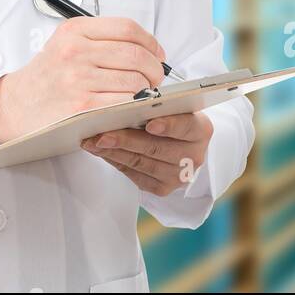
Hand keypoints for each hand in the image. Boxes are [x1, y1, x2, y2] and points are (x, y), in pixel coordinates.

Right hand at [0, 18, 165, 143]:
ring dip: (147, 91)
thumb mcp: (66, 44)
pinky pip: (125, 103)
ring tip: (143, 95)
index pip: (128, 28)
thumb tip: (148, 49)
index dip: (151, 43)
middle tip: (155, 78)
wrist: (14, 106)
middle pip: (136, 54)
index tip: (157, 54)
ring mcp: (78, 78)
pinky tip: (133, 108)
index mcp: (74, 31)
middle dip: (154, 69)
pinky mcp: (82, 106)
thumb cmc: (46, 78)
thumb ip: (101, 40)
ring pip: (135, 81)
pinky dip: (136, 106)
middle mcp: (75, 51)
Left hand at [82, 112, 213, 196]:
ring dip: (114, 152)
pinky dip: (115, 162)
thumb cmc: (172, 119)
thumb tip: (127, 106)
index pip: (186, 126)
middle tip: (103, 134)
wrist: (180, 144)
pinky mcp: (163, 188)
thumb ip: (158, 106)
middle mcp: (194, 155)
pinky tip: (102, 152)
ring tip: (94, 142)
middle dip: (126, 140)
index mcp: (201, 130)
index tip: (150, 123)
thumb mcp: (172, 107)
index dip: (168, 125)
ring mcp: (179, 175)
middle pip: (157, 148)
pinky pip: (134, 174)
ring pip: (141, 163)